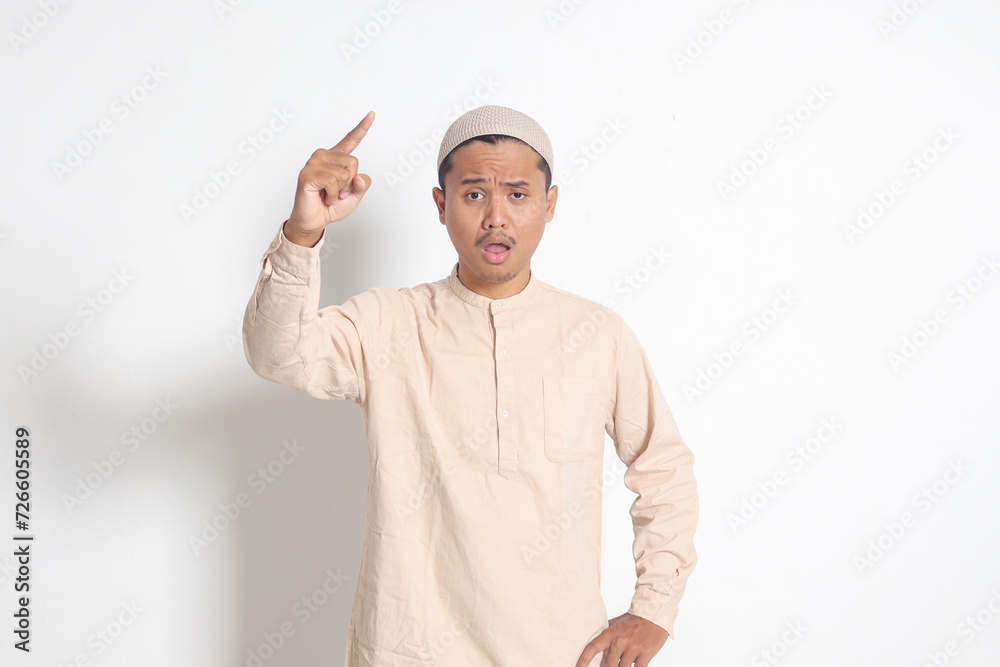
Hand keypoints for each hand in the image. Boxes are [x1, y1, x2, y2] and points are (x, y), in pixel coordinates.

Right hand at [286, 110, 374, 240]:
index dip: (362, 128)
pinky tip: (324, 196)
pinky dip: (333, 194)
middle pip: (353, 162)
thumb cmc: (332, 205)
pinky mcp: (307, 173)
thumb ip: (362, 184)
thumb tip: (359, 177)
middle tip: (337, 192)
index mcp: (336, 158)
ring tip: (329, 194)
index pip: (350, 140)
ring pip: (344, 173)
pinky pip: (333, 181)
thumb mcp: (355, 195)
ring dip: (340, 190)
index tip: (372, 114)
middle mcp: (324, 156)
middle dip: (350, 183)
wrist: (315, 220)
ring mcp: (313, 163)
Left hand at [575, 612, 668, 666]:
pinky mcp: (646, 653)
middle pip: (608, 665)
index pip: (593, 647)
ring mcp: (633, 647)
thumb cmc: (633, 620)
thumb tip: (593, 644)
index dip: (583, 660)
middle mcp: (620, 640)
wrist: (654, 614)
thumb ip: (606, 634)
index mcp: (611, 632)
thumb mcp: (616, 623)